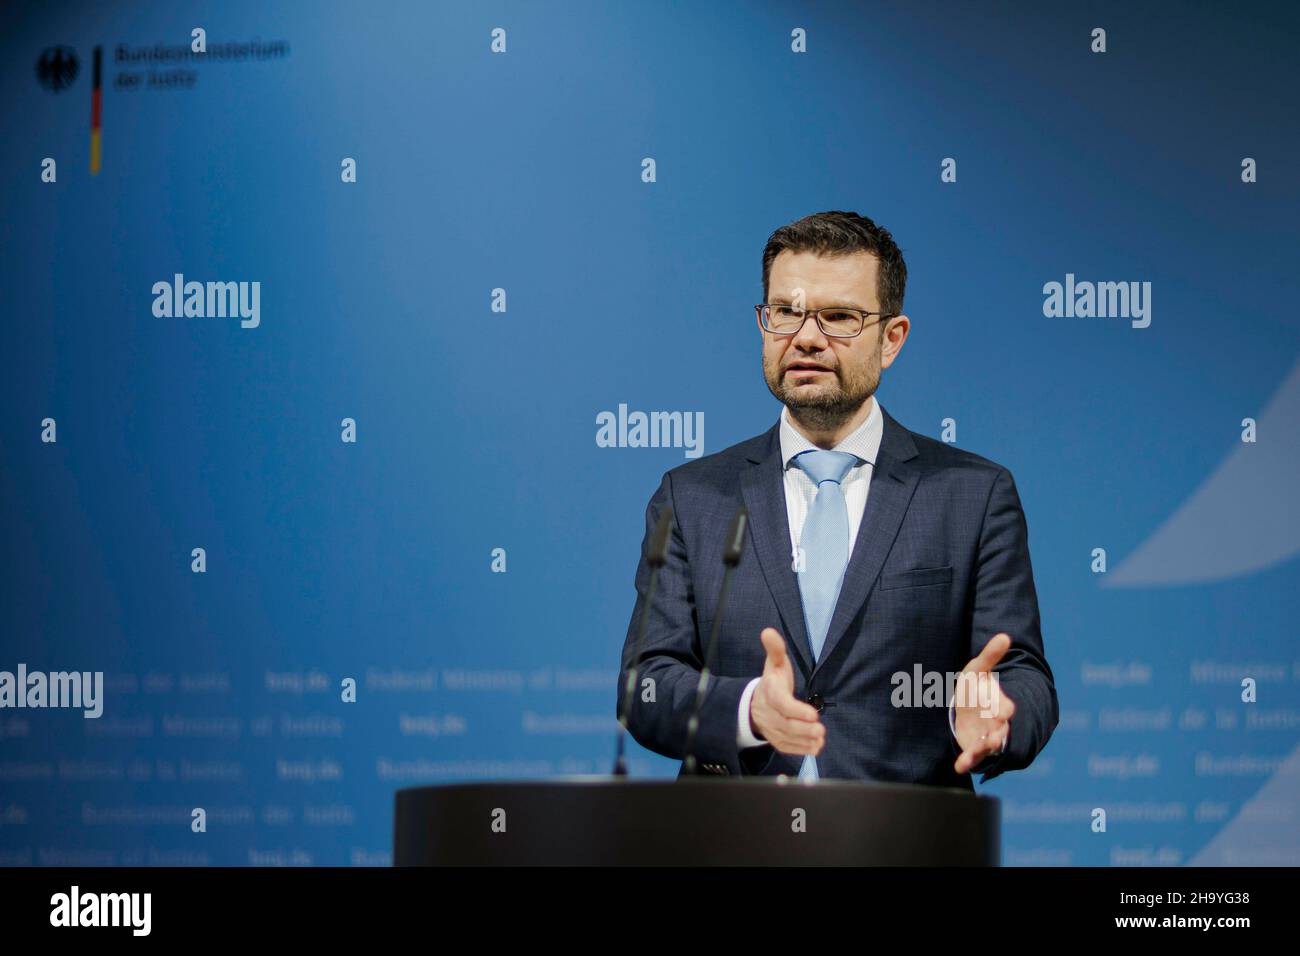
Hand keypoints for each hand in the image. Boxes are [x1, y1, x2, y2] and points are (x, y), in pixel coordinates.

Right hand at [749, 627, 825, 755]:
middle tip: (821, 729)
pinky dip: (801, 749)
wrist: (756, 703)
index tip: (813, 714)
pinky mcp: (777, 739)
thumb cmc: (773, 681)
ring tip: (820, 738)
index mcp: (770, 692)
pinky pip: (787, 747)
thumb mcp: (774, 663)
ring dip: (805, 740)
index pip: (782, 704)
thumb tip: (768, 631)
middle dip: (804, 729)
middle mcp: (769, 712)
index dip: (796, 710)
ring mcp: (771, 728)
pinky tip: (815, 746)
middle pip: (786, 724)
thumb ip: (775, 649)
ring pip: (787, 737)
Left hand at [952, 633, 1016, 773]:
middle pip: (1001, 731)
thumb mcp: (978, 669)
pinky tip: (958, 767)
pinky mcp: (972, 748)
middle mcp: (996, 724)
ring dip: (983, 750)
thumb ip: (990, 656)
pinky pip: (971, 757)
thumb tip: (1005, 635)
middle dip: (998, 734)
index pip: (1006, 708)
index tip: (1007, 710)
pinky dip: (967, 763)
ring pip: (987, 746)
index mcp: (999, 705)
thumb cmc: (974, 687)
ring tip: (976, 754)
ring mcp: (985, 737)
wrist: (965, 705)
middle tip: (994, 737)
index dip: (1005, 709)